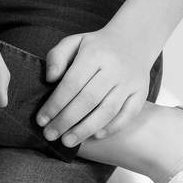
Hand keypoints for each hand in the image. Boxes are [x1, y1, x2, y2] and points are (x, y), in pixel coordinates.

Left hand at [36, 23, 157, 148]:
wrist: (133, 41)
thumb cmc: (96, 47)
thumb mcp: (73, 42)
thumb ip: (57, 57)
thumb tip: (50, 79)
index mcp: (95, 53)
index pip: (72, 83)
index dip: (55, 104)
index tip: (41, 120)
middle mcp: (115, 68)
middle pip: (88, 99)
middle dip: (66, 120)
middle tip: (50, 135)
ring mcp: (130, 81)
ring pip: (107, 111)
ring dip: (85, 129)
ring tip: (68, 141)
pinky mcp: (141, 93)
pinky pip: (128, 115)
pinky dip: (112, 128)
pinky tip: (95, 136)